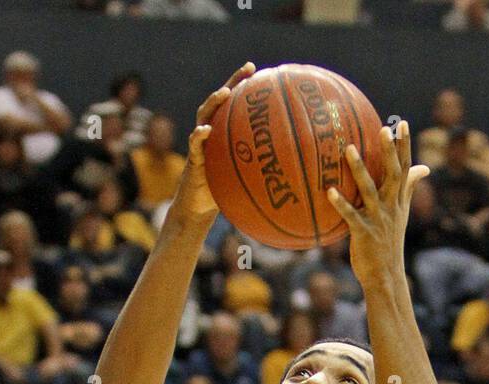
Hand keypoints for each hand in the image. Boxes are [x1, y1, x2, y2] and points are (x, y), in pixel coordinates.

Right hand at [175, 64, 255, 223]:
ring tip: (225, 93)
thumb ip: (263, 171)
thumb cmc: (225, 193)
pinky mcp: (192, 159)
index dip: (246, 87)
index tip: (261, 72)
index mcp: (224, 134)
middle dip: (233, 82)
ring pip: (204, 115)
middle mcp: (211, 133)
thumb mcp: (247, 180)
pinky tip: (205, 130)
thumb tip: (295, 174)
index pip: (235, 105)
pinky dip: (199, 136)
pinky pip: (194, 144)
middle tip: (248, 69)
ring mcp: (200, 144)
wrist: (199, 208)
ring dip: (214, 102)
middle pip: (221, 101)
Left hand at [327, 121, 428, 291]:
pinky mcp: (364, 234)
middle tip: (384, 129)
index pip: (405, 169)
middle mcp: (391, 208)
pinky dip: (341, 204)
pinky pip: (351, 216)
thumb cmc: (389, 243)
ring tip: (349, 149)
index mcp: (399, 202)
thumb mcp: (402, 214)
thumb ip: (409, 188)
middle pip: (393, 175)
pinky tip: (329, 191)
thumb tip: (424, 168)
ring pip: (370, 191)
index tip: (403, 123)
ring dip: (359, 170)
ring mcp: (378, 221)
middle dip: (390, 152)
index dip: (405, 147)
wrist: (386, 276)